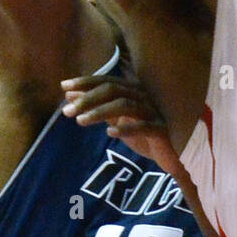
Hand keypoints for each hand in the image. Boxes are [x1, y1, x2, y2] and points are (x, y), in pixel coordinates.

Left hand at [61, 69, 179, 173]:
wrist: (172, 156)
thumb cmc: (144, 135)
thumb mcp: (117, 121)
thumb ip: (97, 108)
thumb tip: (70, 97)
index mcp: (132, 92)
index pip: (107, 81)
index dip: (86, 81)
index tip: (64, 86)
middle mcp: (143, 97)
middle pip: (113, 90)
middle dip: (88, 98)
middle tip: (67, 110)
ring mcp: (153, 112)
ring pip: (125, 106)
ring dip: (101, 112)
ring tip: (80, 122)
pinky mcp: (162, 130)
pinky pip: (144, 126)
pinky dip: (126, 128)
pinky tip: (110, 133)